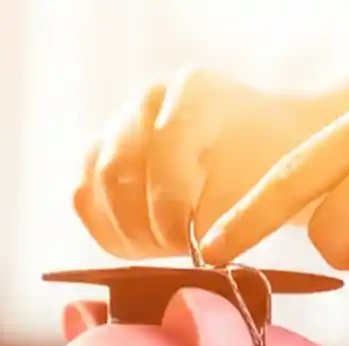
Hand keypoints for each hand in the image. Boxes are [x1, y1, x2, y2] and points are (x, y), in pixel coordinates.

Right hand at [74, 68, 319, 258]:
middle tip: (176, 252)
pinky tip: (142, 244)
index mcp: (191, 90)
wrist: (259, 153)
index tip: (192, 243)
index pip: (164, 143)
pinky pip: (83, 199)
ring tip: (163, 249)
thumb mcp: (260, 185)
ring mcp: (115, 127)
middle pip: (116, 167)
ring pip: (93, 185)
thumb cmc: (266, 169)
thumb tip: (193, 253)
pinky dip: (108, 229)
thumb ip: (222, 215)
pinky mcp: (97, 157)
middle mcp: (145, 102)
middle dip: (144, 223)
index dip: (171, 201)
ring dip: (125, 230)